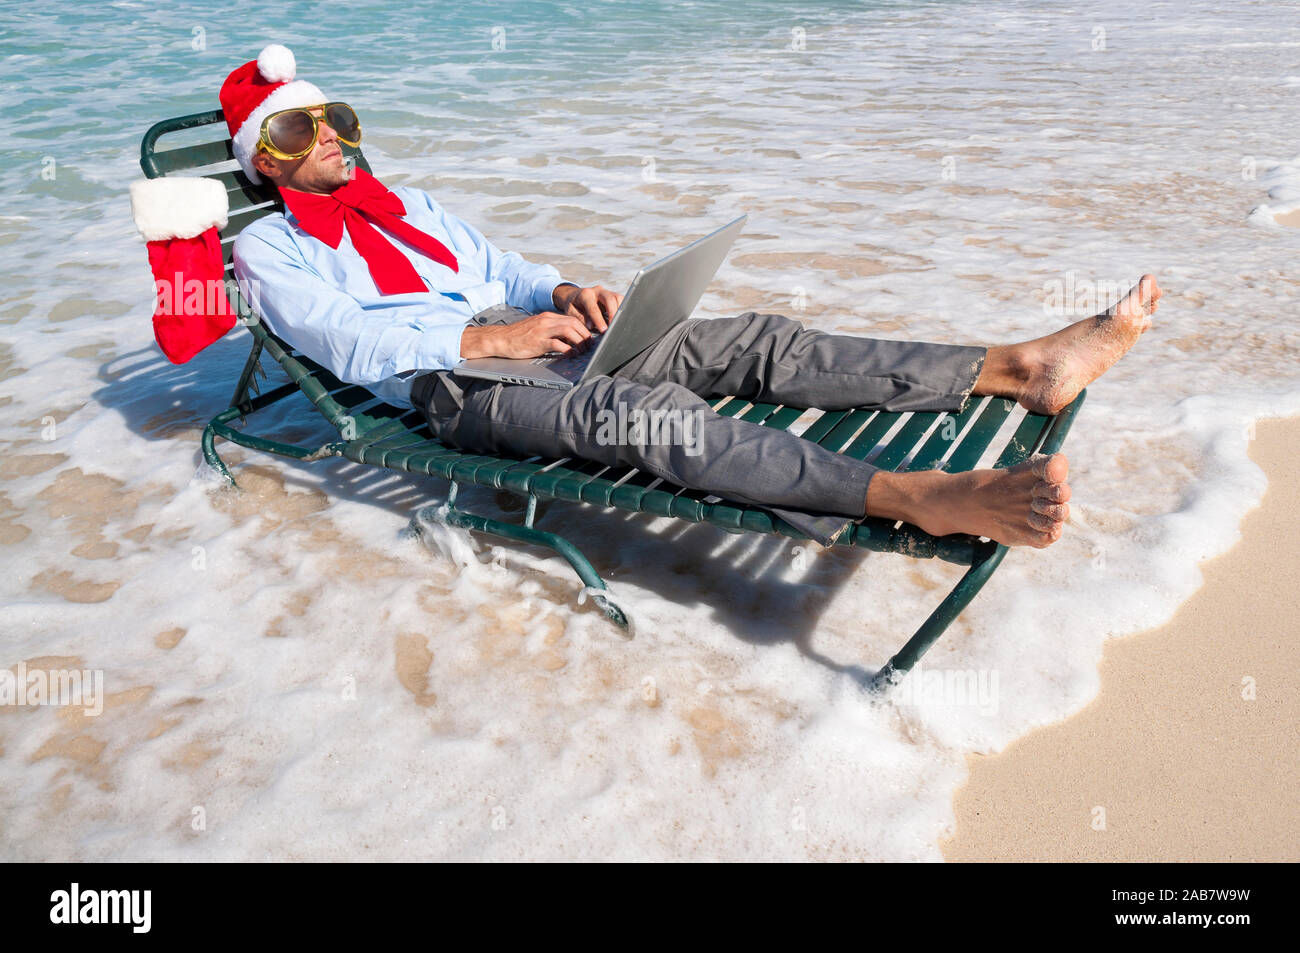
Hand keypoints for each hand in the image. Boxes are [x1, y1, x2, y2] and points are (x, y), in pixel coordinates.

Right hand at [460, 311, 594, 359]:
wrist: (500, 339)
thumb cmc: (519, 337)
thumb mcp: (538, 329)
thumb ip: (552, 330)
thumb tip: (569, 339)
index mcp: (548, 317)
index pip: (572, 319)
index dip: (584, 329)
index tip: (588, 339)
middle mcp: (547, 321)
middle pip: (574, 323)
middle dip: (585, 336)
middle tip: (589, 347)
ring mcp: (542, 330)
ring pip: (569, 331)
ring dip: (579, 342)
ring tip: (582, 351)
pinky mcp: (538, 342)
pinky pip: (558, 344)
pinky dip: (568, 350)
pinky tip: (570, 355)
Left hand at [552, 283, 621, 332]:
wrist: (574, 295)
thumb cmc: (573, 305)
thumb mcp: (571, 312)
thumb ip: (581, 318)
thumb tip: (592, 326)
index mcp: (585, 294)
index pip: (594, 308)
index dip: (599, 320)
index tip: (603, 330)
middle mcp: (597, 291)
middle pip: (610, 299)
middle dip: (613, 314)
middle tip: (613, 327)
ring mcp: (606, 292)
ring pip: (618, 298)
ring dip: (619, 311)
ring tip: (617, 324)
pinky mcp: (612, 295)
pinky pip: (620, 300)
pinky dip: (622, 309)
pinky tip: (619, 319)